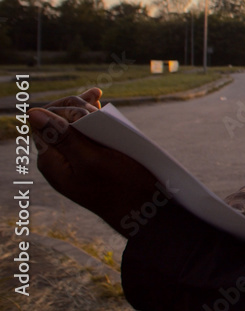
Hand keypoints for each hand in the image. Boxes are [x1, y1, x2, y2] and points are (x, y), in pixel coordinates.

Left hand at [28, 88, 158, 236]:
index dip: (63, 107)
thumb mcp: (93, 160)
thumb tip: (32, 112)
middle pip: (54, 122)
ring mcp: (72, 162)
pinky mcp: (88, 163)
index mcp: (51, 161)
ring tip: (99, 101)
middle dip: (73, 106)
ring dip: (83, 112)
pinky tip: (101, 111)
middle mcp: (57, 161)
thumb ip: (63, 137)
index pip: (42, 121)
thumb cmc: (122, 187)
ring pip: (69, 126)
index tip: (90, 104)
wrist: (143, 212)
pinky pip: (82, 136)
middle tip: (97, 99)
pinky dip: (91, 122)